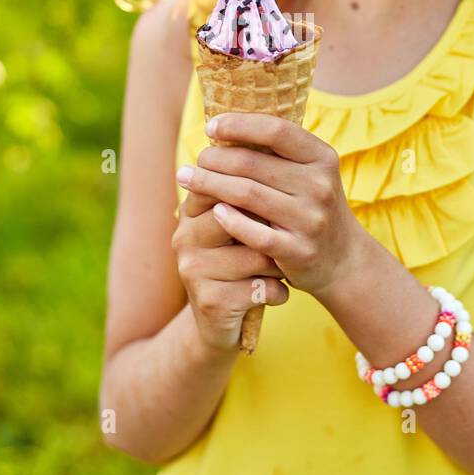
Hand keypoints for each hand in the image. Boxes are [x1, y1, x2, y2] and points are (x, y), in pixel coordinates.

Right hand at [171, 183, 289, 354]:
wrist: (219, 324)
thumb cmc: (239, 263)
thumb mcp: (239, 226)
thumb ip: (249, 194)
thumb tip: (276, 151)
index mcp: (192, 211)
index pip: (224, 182)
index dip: (260, 187)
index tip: (285, 198)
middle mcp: (185, 236)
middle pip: (243, 215)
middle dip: (273, 227)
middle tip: (288, 235)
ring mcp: (193, 270)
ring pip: (257, 255)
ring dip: (278, 264)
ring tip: (279, 269)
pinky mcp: (210, 302)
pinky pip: (260, 288)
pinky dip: (278, 292)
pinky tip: (278, 293)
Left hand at [175, 112, 363, 301]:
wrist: (345, 260)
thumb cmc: (312, 207)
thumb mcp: (308, 174)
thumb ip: (276, 153)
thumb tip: (223, 125)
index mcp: (321, 158)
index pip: (275, 130)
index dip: (238, 124)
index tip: (211, 126)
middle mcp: (320, 185)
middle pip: (252, 164)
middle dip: (213, 159)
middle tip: (192, 161)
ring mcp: (311, 219)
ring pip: (247, 194)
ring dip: (209, 185)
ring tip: (186, 179)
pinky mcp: (299, 251)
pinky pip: (255, 233)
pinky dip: (230, 220)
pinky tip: (212, 211)